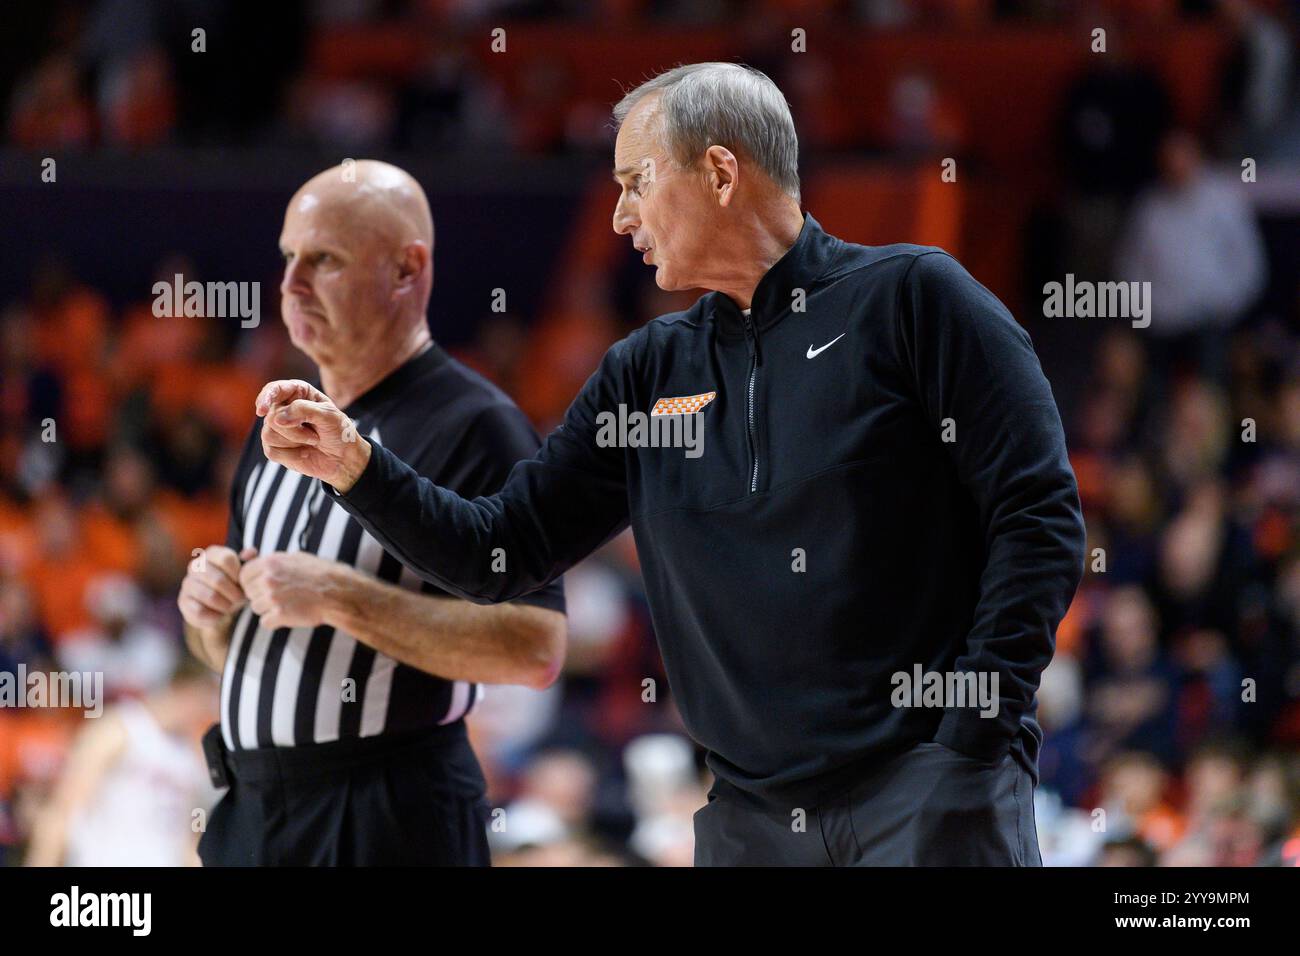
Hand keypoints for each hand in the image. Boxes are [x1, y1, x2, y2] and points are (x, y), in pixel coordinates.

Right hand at [179, 545, 256, 628]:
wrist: (220, 604)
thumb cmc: (235, 584)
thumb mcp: (246, 571)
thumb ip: (251, 560)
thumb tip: (250, 553)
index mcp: (212, 554)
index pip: (227, 559)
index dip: (239, 574)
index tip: (243, 583)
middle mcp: (196, 565)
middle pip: (218, 580)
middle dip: (234, 594)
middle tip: (240, 599)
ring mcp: (187, 583)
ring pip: (210, 597)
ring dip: (225, 606)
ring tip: (231, 606)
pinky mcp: (183, 601)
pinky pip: (200, 612)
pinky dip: (214, 616)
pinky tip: (219, 614)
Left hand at [239, 551, 345, 631]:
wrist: (337, 592)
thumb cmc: (320, 573)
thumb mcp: (295, 557)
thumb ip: (273, 561)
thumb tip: (252, 558)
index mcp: (270, 563)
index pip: (243, 575)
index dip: (251, 583)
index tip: (261, 587)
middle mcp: (268, 579)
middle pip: (249, 593)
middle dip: (260, 596)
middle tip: (279, 596)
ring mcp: (273, 598)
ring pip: (256, 608)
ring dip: (268, 609)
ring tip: (286, 605)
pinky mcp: (279, 615)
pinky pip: (265, 622)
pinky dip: (275, 622)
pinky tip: (289, 615)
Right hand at [255, 379, 370, 491]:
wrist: (344, 459)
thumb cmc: (339, 432)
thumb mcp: (329, 415)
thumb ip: (304, 410)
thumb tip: (276, 418)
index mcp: (298, 393)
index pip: (275, 389)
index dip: (266, 397)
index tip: (262, 410)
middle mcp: (284, 408)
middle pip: (272, 416)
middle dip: (295, 430)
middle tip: (316, 435)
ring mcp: (277, 428)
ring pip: (269, 434)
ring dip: (296, 442)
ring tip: (313, 441)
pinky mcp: (274, 447)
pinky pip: (271, 451)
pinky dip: (292, 455)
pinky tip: (304, 453)